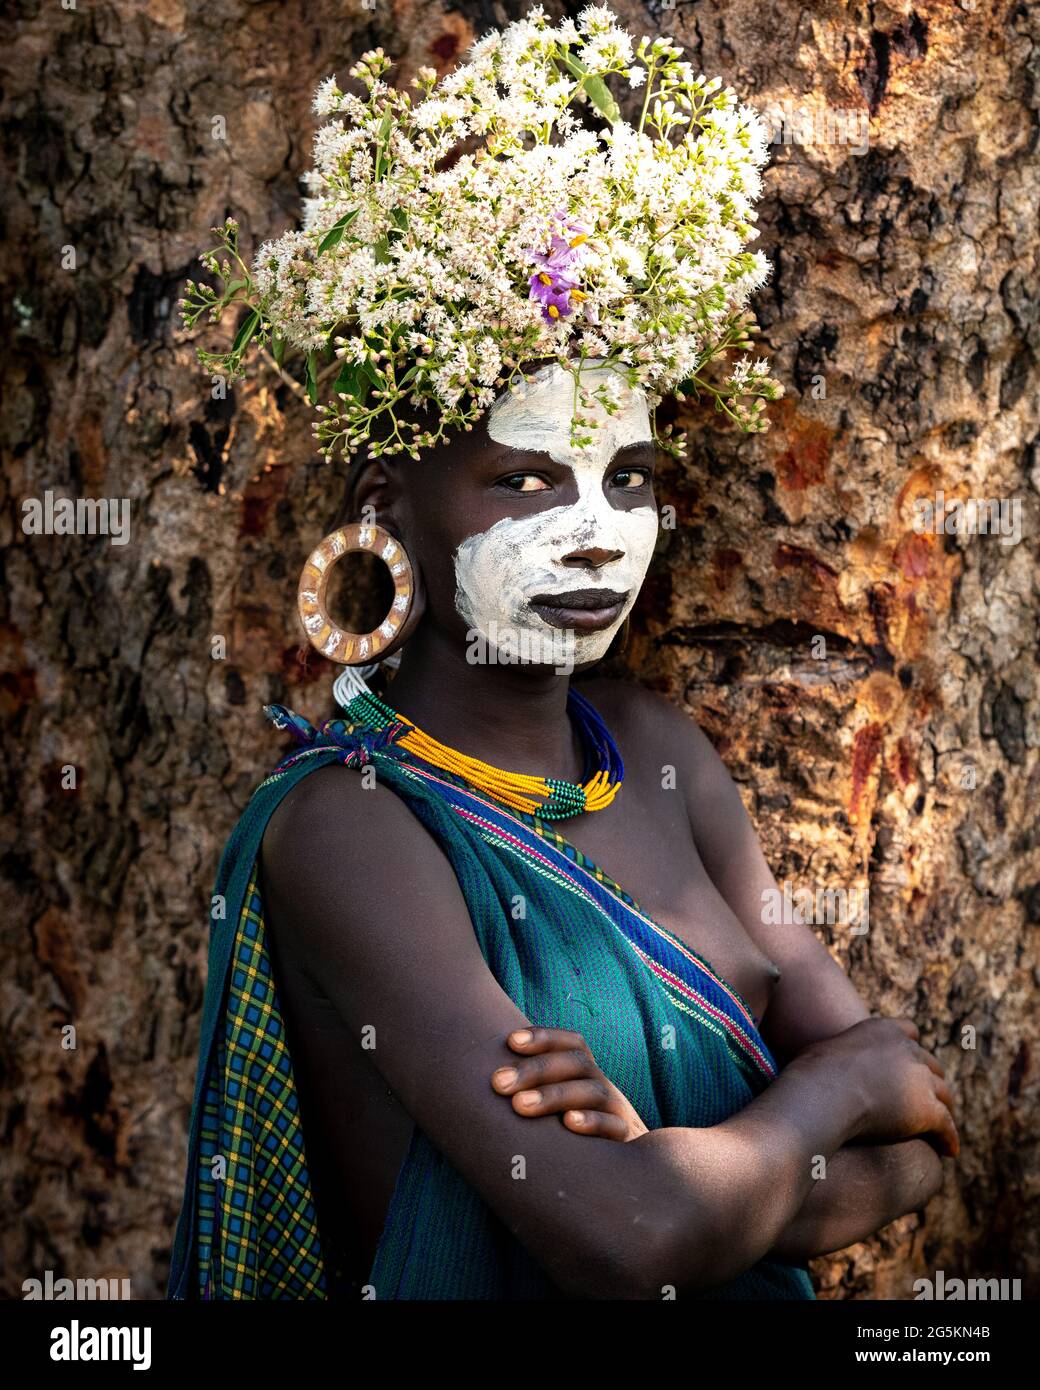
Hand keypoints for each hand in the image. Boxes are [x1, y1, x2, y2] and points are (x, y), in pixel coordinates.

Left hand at [491, 1027, 647, 1141]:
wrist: (624, 1177)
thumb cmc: (574, 1139)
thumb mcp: (561, 1109)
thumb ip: (533, 1091)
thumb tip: (490, 1078)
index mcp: (587, 1075)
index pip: (573, 1043)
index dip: (544, 1036)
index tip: (511, 1040)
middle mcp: (603, 1087)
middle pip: (576, 1063)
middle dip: (535, 1070)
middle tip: (499, 1083)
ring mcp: (618, 1113)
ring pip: (593, 1091)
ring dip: (554, 1095)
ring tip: (519, 1105)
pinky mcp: (626, 1142)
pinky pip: (614, 1126)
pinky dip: (592, 1121)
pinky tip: (568, 1123)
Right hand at [799, 1017, 958, 1157]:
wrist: (823, 1094)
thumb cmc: (812, 1075)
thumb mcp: (825, 1050)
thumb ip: (839, 1054)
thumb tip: (823, 1066)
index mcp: (883, 1029)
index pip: (910, 1031)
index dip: (911, 1048)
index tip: (910, 1062)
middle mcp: (907, 1049)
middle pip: (930, 1065)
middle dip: (931, 1081)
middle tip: (928, 1099)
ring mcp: (920, 1079)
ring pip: (943, 1095)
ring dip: (943, 1109)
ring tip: (942, 1126)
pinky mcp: (927, 1110)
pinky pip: (946, 1126)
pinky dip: (948, 1138)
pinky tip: (949, 1150)